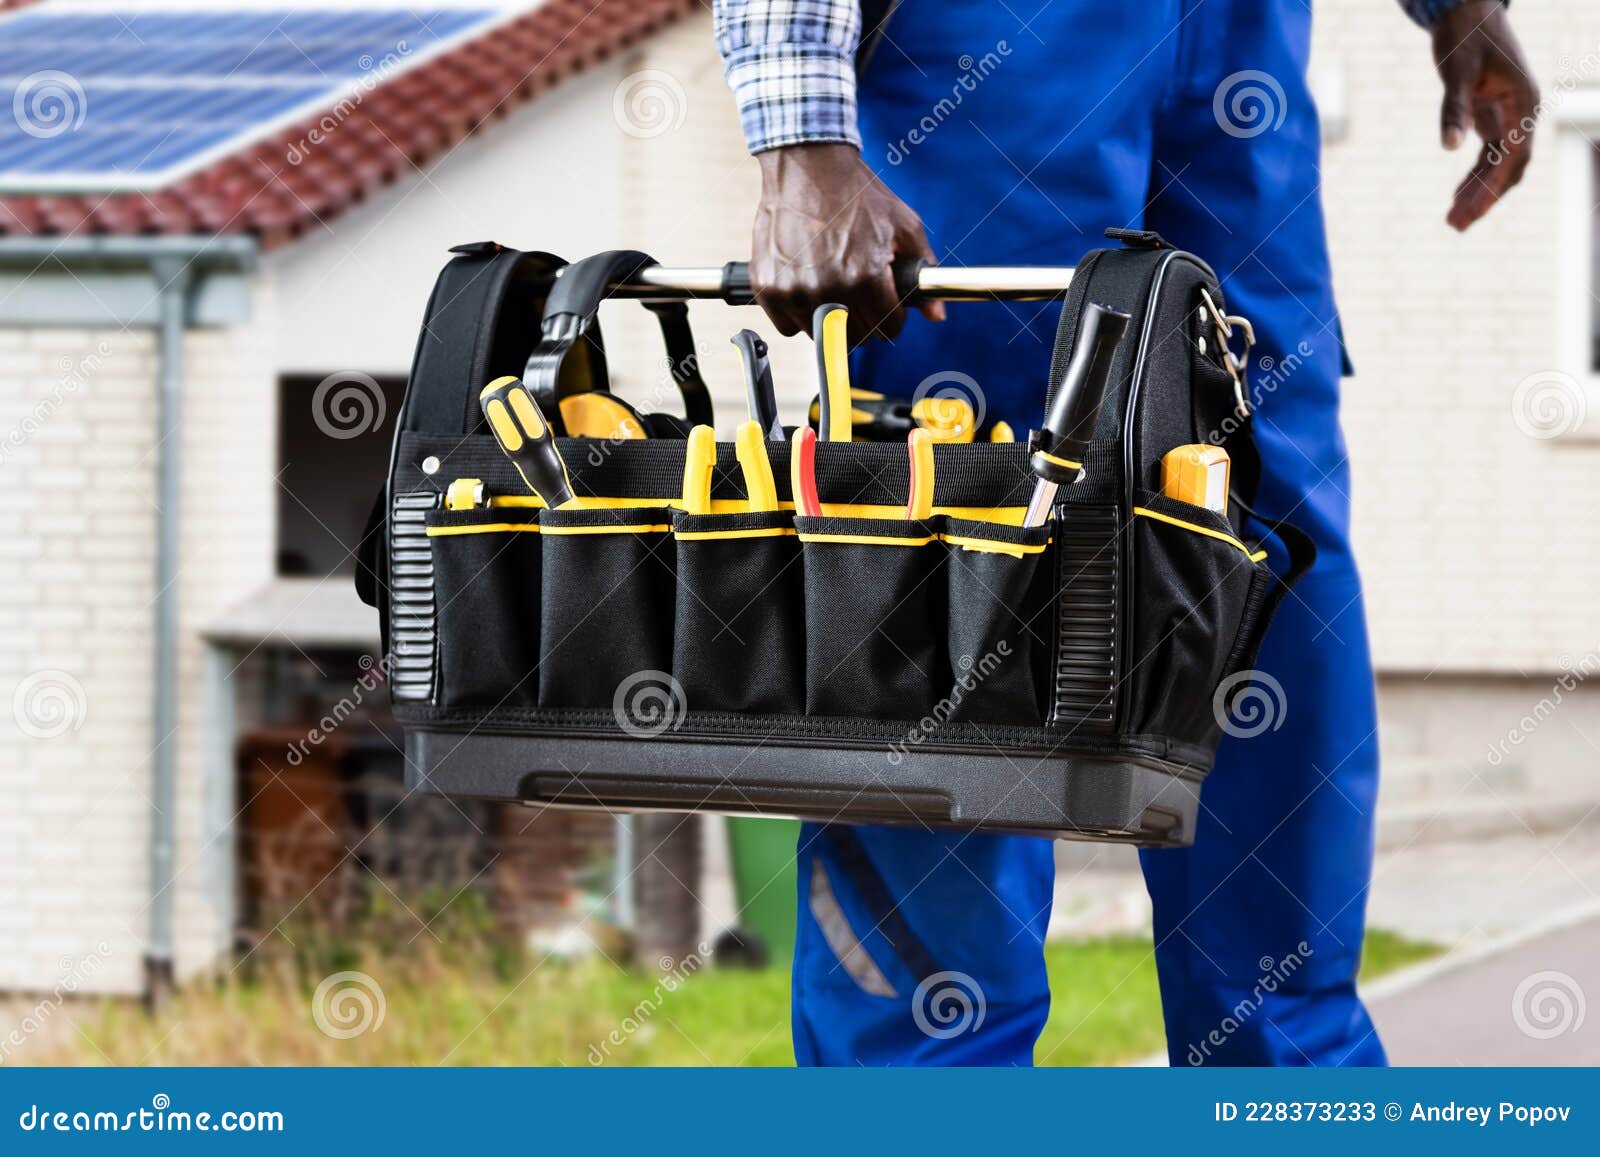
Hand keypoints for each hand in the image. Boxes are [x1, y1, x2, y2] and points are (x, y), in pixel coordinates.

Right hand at [751, 143, 943, 342]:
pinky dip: (796, 314)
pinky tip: (805, 285)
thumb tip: (937, 315)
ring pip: (820, 335)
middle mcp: (830, 289)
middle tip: (859, 295)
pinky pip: (787, 326)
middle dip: (864, 320)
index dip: (892, 315)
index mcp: (866, 277)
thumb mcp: (904, 225)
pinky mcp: (768, 287)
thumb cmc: (857, 192)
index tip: (886, 303)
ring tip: (831, 284)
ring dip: (829, 318)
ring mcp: (795, 291)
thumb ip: (924, 271)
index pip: (888, 328)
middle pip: (855, 339)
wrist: (808, 165)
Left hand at [1432, 0, 1538, 230]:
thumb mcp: (1456, 73)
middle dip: (1485, 197)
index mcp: (1524, 102)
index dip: (1491, 188)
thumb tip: (1449, 147)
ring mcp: (1512, 113)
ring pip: (1500, 164)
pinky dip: (1475, 174)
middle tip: (1455, 225)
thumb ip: (1453, 109)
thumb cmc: (1464, 36)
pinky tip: (1457, 194)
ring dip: (1479, 191)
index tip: (1469, 212)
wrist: (1467, 7)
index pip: (1512, 156)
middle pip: (1510, 167)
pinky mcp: (1496, 113)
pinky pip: (1491, 153)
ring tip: (1453, 220)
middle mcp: (1524, 111)